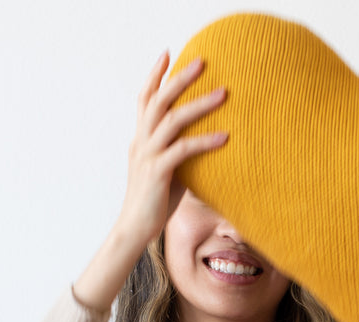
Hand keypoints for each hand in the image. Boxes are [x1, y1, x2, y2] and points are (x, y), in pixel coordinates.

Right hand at [74, 52, 227, 312]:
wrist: (133, 230)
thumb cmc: (153, 205)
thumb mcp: (168, 175)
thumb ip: (180, 157)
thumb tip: (204, 149)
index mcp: (140, 140)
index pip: (145, 99)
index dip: (155, 76)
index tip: (167, 53)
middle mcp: (141, 142)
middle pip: (158, 101)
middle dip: (180, 78)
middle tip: (201, 60)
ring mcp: (148, 156)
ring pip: (172, 120)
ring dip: (199, 105)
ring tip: (223, 93)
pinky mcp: (158, 173)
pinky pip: (183, 150)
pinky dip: (204, 142)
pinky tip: (225, 137)